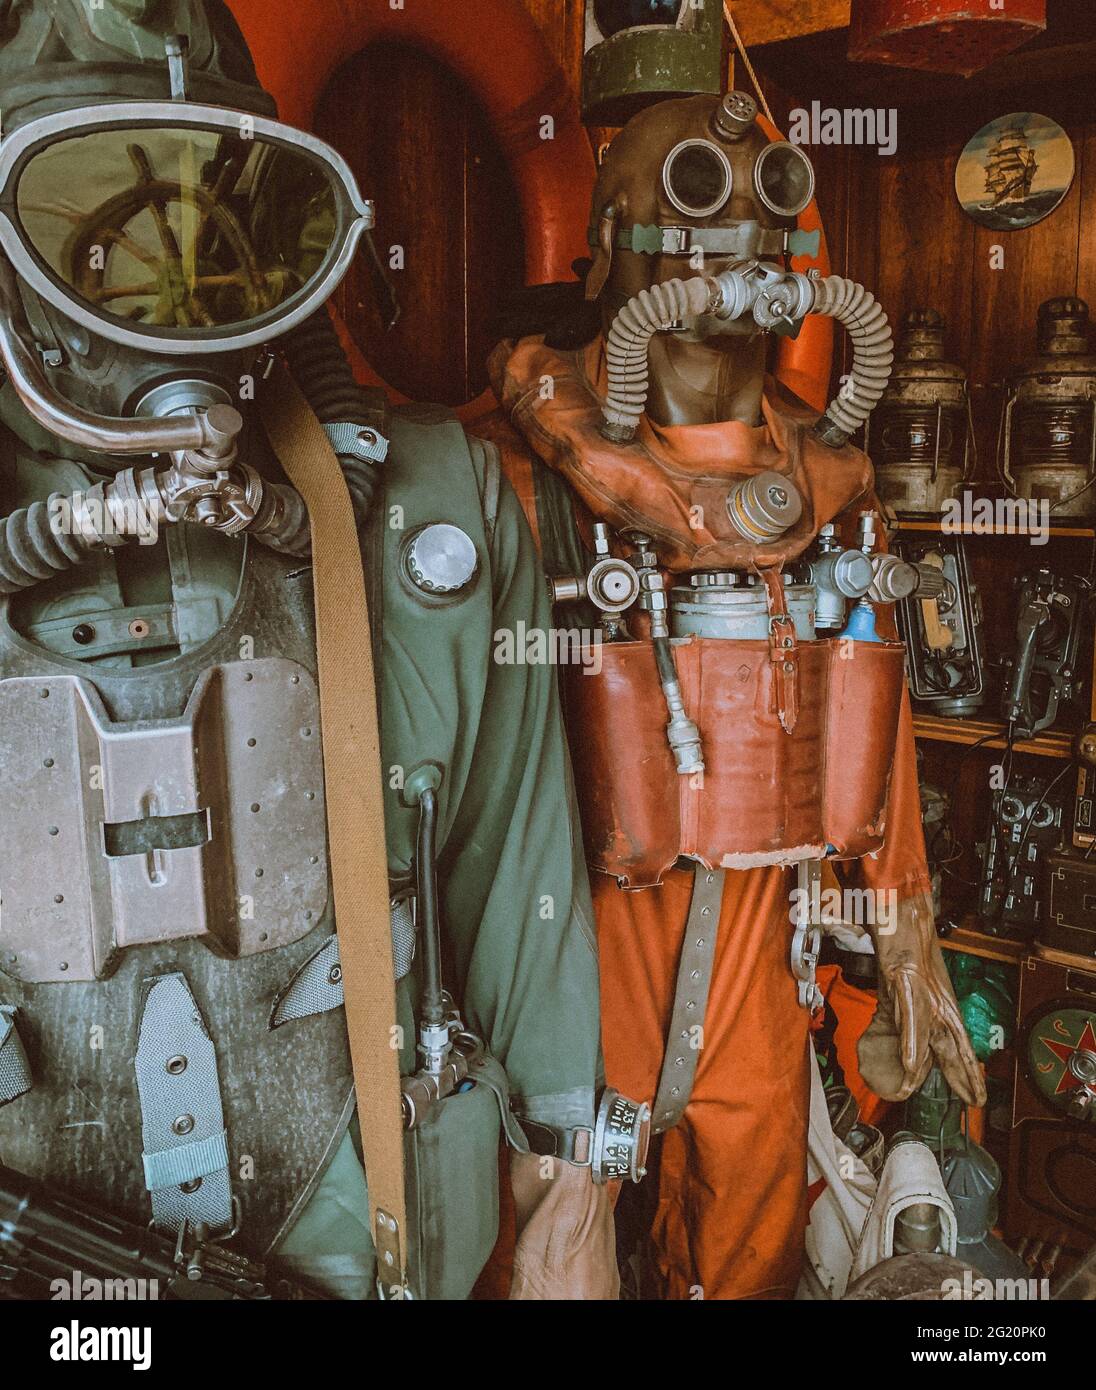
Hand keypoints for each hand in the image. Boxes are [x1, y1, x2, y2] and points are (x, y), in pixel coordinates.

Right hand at [858, 892, 985, 1106]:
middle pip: (956, 1042)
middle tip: (977, 1102)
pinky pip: (909, 1016)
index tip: (973, 1093)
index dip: (965, 1067)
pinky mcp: (904, 978)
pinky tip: (911, 1063)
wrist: (899, 902)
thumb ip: (897, 1011)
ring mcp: (922, 987)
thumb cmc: (900, 934)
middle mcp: (936, 994)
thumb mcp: (900, 981)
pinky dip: (910, 1041)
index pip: (956, 1039)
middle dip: (966, 1074)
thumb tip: (889, 1035)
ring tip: (951, 1091)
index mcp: (937, 996)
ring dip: (944, 1066)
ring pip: (937, 1032)